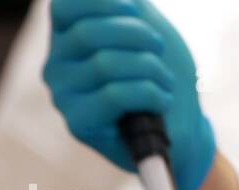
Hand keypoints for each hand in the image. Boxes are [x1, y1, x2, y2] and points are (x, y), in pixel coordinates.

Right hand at [43, 0, 214, 189]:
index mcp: (66, 36)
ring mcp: (64, 96)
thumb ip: (129, 4)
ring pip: (106, 64)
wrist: (182, 129)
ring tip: (166, 81)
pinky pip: (114, 95)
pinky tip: (163, 101)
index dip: (104, 2)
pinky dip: (151, 93)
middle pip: (89, 33)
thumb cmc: (162, 75)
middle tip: (160, 50)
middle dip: (138, 35)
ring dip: (151, 69)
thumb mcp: (148, 27)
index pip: (64, 6)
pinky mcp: (78, 124)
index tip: (136, 11)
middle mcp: (57, 65)